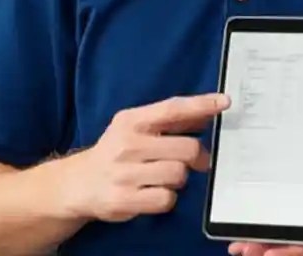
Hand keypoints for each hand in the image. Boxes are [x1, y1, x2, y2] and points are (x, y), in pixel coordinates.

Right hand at [61, 93, 230, 222]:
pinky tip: (154, 192)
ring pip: (179, 175)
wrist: (78, 183)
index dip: (201, 105)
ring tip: (164, 176)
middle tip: (197, 160)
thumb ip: (169, 121)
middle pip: (186, 148)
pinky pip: (167, 199)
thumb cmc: (115, 152)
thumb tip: (209, 111)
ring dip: (179, 178)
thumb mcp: (134, 128)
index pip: (172, 109)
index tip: (223, 102)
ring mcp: (125, 173)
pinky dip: (168, 198)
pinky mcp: (125, 200)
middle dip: (197, 156)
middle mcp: (127, 144)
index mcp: (131, 121)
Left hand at [227, 158, 302, 255]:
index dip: (302, 253)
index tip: (277, 253)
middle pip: (298, 250)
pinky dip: (261, 233)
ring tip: (237, 247)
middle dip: (271, 252)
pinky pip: (281, 229)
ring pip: (285, 243)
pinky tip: (237, 235)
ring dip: (260, 246)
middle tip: (246, 250)